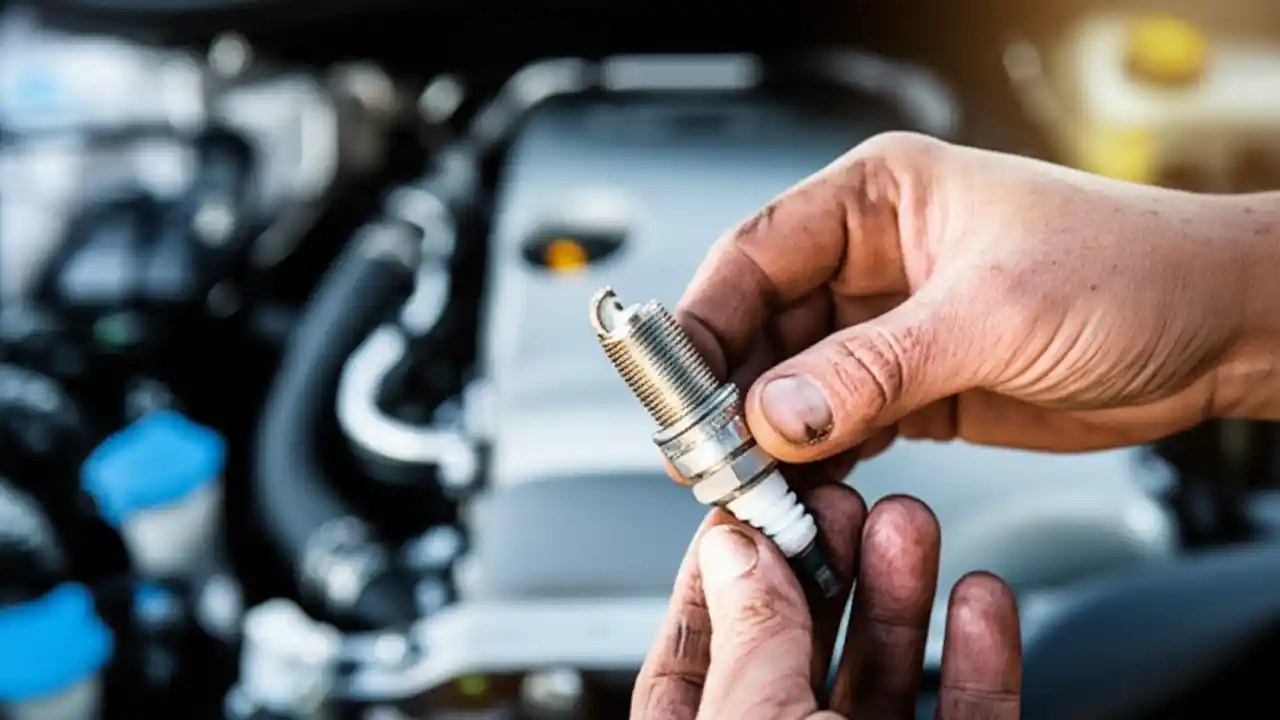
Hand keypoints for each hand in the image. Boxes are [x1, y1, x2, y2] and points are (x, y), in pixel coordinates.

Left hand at [631, 486, 1020, 719]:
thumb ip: (750, 645)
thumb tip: (738, 558)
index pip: (691, 659)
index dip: (716, 578)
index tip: (746, 511)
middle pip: (796, 651)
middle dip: (821, 564)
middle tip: (839, 499)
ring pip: (882, 673)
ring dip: (899, 591)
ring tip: (907, 520)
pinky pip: (969, 713)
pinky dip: (980, 656)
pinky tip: (982, 597)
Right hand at [677, 132, 1279, 460]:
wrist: (1218, 332)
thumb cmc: (1132, 273)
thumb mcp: (993, 314)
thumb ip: (877, 367)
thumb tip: (778, 412)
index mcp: (877, 197)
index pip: (755, 253)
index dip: (705, 320)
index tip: (678, 388)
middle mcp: (870, 258)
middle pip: (760, 324)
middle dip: (732, 392)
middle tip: (711, 455)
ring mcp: (888, 326)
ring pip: (791, 382)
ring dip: (770, 435)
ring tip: (753, 482)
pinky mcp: (911, 386)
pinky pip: (836, 422)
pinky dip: (815, 458)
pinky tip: (806, 485)